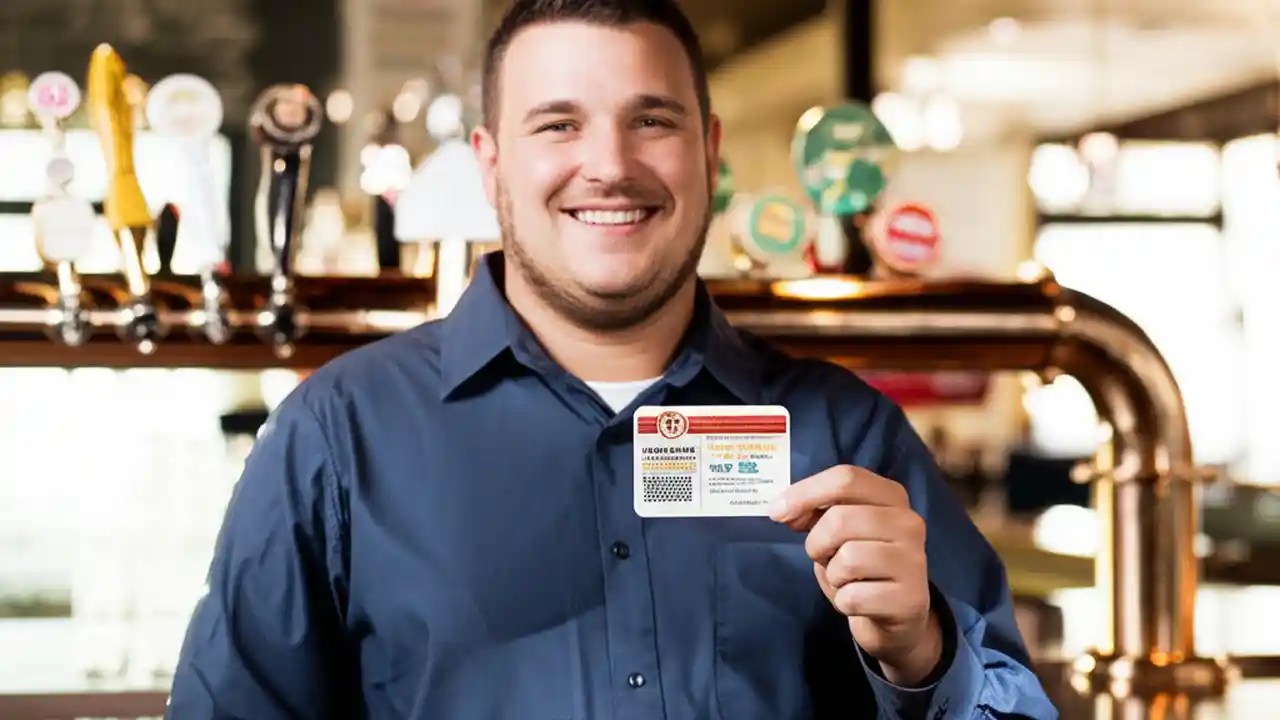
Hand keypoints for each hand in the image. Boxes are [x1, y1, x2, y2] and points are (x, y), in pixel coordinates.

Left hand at [768, 465, 942, 685]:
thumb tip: (782, 509)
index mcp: (892, 496)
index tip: (776, 512)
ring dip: (833, 575)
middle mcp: (909, 523)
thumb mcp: (840, 531)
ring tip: (846, 580)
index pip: (846, 478)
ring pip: (847, 559)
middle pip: (840, 519)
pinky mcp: (909, 599)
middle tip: (823, 557)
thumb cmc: (861, 566)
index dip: (805, 492)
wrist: (896, 617)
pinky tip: (860, 601)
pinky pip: (853, 597)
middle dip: (817, 543)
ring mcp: (914, 561)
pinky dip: (844, 602)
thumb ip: (816, 512)